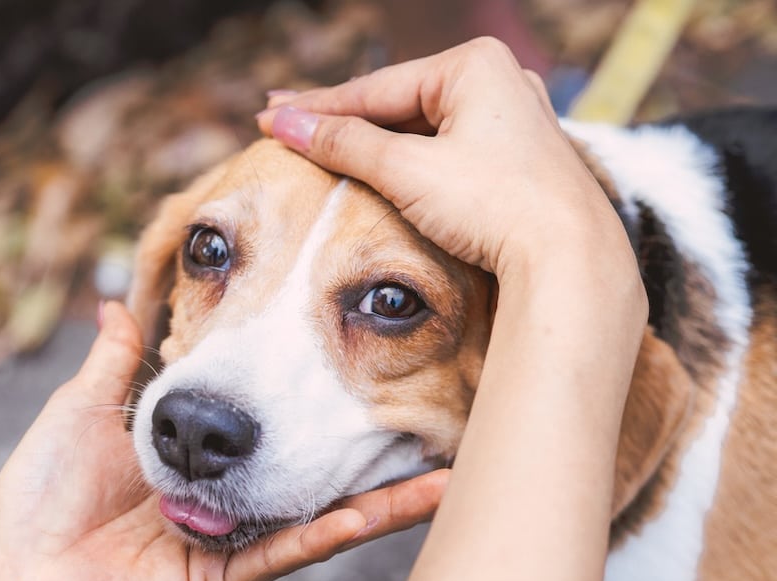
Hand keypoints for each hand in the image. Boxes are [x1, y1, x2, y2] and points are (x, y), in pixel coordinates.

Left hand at [0, 302, 447, 580]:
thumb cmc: (44, 488)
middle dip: (373, 427)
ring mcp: (241, 532)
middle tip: (437, 388)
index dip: (318, 374)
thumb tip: (119, 302)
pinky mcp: (234, 570)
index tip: (364, 325)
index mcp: (204, 449)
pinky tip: (404, 502)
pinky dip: (353, 523)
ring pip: (329, 505)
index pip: (275, 411)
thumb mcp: (91, 406)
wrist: (19, 567)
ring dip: (391, 483)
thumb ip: (121, 358)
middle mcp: (234, 490)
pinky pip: (301, 543)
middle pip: (317, 458)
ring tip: (455, 453)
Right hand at [256, 37, 633, 286]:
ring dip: (371, 141)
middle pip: (397, 104)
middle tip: (285, 121)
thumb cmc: (495, 204)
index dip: (315, 108)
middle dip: (340, 118)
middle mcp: (499, 82)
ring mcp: (511, 121)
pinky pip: (445, 150)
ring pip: (421, 128)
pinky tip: (378, 166)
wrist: (570, 259)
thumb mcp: (407, 170)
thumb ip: (343, 143)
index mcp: (475, 65)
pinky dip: (406, 160)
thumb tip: (286, 124)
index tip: (268, 118)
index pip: (374, 88)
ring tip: (322, 145)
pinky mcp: (517, 160)